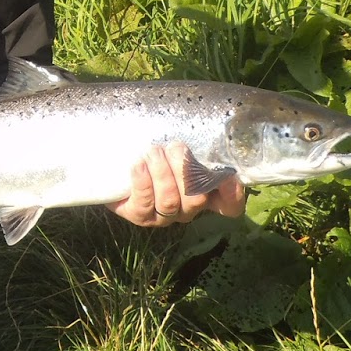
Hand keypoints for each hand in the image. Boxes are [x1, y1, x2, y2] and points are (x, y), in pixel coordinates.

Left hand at [108, 141, 246, 227]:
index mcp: (203, 193)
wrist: (118, 163)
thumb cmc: (156, 152)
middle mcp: (187, 209)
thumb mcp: (177, 148)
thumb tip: (211, 135)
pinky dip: (143, 182)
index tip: (228, 176)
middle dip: (185, 170)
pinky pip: (144, 204)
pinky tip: (138, 164)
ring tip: (153, 151)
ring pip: (170, 201)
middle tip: (174, 147)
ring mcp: (164, 215)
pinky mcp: (140, 215)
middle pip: (196, 199)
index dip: (232, 195)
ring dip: (162, 173)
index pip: (229, 205)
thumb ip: (195, 147)